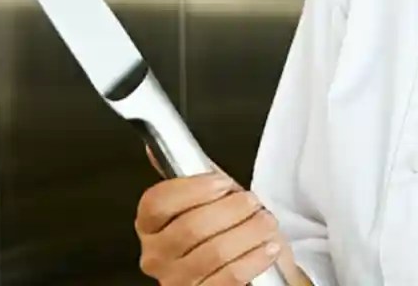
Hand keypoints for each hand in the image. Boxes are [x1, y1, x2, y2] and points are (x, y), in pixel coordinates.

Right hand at [135, 151, 303, 284]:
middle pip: (190, 227)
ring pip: (214, 251)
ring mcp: (177, 282)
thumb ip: (187, 172)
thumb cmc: (231, 231)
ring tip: (265, 223)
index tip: (222, 183)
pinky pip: (229, 276)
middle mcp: (157, 256)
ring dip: (249, 232)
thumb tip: (155, 146)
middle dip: (231, 210)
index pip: (156, 203)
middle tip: (252, 203)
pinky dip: (254, 258)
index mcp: (151, 226)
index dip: (193, 190)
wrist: (255, 269)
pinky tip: (267, 247)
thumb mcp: (210, 195)